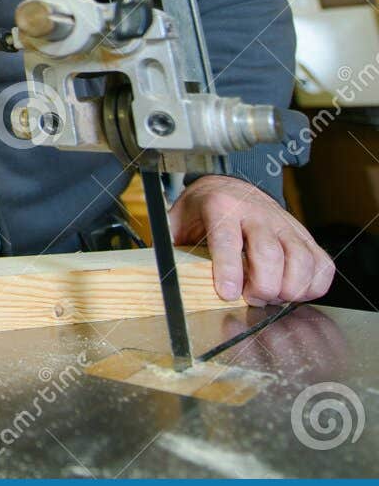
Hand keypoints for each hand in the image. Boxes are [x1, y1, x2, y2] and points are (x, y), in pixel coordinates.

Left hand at [168, 174, 333, 304]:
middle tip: (252, 298)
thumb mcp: (179, 221)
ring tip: (272, 296)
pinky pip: (321, 263)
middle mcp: (255, 213)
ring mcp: (283, 223)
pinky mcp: (303, 234)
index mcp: (220, 207)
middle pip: (269, 254)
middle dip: (263, 285)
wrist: (231, 187)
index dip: (230, 270)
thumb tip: (165, 276)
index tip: (229, 294)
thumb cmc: (204, 211)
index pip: (227, 240)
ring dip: (289, 287)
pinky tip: (295, 291)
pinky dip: (313, 285)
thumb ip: (172, 246)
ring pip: (300, 259)